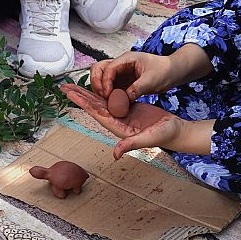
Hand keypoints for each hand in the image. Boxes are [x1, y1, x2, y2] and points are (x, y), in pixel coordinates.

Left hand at [60, 82, 188, 157]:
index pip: (96, 113)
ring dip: (88, 93)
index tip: (70, 94)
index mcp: (118, 127)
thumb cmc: (165, 135)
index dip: (83, 103)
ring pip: (102, 102)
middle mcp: (117, 121)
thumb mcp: (148, 139)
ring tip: (74, 85)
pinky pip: (113, 98)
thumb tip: (115, 154)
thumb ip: (131, 145)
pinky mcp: (130, 108)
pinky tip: (96, 86)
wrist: (176, 132)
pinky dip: (103, 91)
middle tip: (64, 86)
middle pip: (94, 106)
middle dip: (80, 96)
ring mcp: (123, 115)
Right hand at [86, 48, 196, 100]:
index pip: (108, 68)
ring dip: (100, 88)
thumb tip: (124, 98)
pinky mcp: (123, 82)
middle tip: (102, 96)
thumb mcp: (152, 80)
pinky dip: (107, 94)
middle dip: (96, 82)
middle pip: (98, 69)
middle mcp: (120, 64)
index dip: (105, 81)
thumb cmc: (164, 71)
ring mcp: (121, 73)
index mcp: (127, 59)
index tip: (108, 95)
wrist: (173, 72)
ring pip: (102, 78)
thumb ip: (137, 88)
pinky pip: (110, 87)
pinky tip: (112, 103)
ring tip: (105, 101)